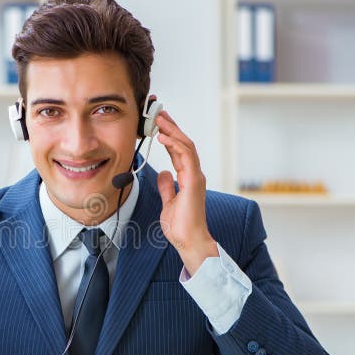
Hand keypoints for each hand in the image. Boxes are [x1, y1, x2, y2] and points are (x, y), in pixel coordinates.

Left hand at [154, 107, 217, 274]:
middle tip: (159, 113)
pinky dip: (175, 145)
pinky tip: (163, 137)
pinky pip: (185, 157)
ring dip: (172, 131)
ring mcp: (195, 176)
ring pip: (186, 146)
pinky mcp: (193, 182)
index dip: (169, 137)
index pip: (179, 151)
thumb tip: (163, 173)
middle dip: (171, 127)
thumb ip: (167, 187)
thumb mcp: (168, 202)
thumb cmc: (181, 226)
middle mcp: (194, 174)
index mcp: (188, 178)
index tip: (159, 125)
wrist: (189, 241)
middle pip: (184, 143)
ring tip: (159, 119)